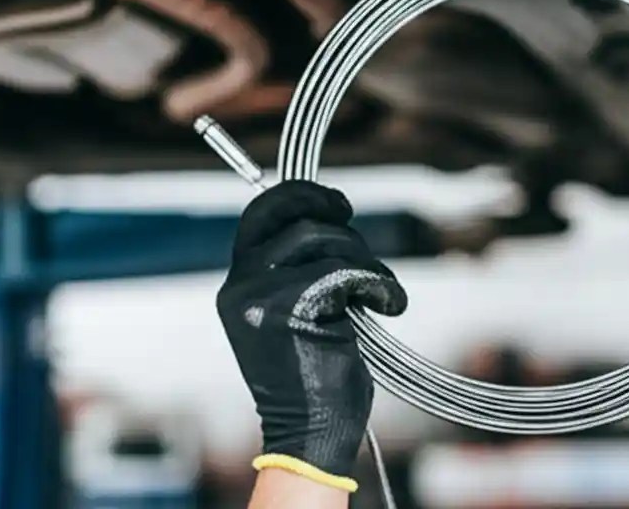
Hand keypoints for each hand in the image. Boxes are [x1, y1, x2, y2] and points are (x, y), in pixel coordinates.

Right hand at [218, 180, 406, 491]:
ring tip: (379, 294)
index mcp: (238, 285)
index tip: (337, 204)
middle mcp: (241, 286)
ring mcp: (262, 296)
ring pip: (325, 242)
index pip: (261, 214)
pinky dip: (379, 283)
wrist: (310, 432)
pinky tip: (389, 305)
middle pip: (298, 221)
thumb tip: (331, 221)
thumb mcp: (295, 314)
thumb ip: (298, 269)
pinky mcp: (292, 308)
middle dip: (342, 229)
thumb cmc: (313, 378)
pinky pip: (347, 271)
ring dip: (365, 263)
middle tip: (367, 250)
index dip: (300, 196)